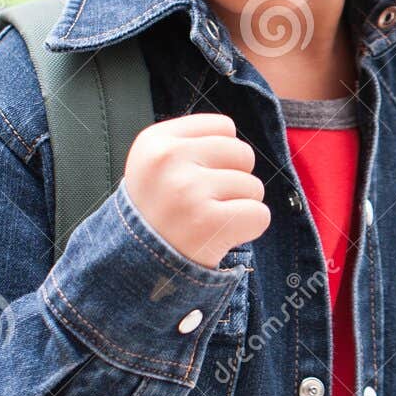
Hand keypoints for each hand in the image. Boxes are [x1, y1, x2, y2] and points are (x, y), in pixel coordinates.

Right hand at [123, 112, 270, 268]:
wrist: (135, 268)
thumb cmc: (157, 213)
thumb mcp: (156, 167)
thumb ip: (192, 145)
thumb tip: (236, 138)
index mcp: (155, 141)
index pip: (224, 127)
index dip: (221, 155)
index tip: (196, 177)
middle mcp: (168, 160)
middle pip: (243, 153)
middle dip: (234, 180)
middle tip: (205, 204)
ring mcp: (189, 191)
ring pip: (254, 186)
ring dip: (238, 207)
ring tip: (207, 222)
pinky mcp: (209, 223)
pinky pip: (260, 215)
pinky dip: (248, 230)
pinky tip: (219, 236)